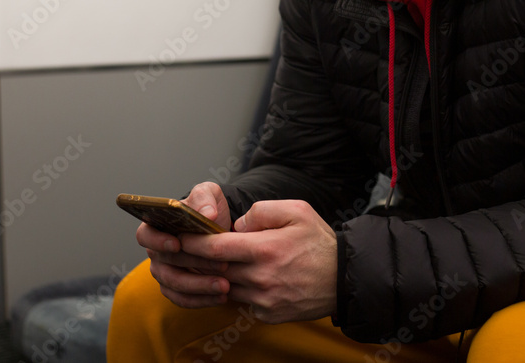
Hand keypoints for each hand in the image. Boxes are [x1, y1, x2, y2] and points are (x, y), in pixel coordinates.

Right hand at [136, 182, 231, 307]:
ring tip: (224, 286)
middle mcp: (156, 251)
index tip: (177, 244)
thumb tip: (208, 212)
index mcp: (156, 226)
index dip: (158, 241)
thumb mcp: (208, 194)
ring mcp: (164, 271)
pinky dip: (202, 300)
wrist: (222, 229)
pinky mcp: (176, 289)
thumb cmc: (209, 209)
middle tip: (222, 265)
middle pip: (166, 263)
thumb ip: (205, 198)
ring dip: (199, 287)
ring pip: (174, 284)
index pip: (145, 235)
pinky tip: (221, 297)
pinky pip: (183, 300)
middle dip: (194, 264)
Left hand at [181, 200, 337, 323]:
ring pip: (224, 289)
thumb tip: (236, 225)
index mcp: (264, 249)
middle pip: (214, 271)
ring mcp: (263, 300)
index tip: (178, 237)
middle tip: (178, 251)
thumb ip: (262, 211)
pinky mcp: (268, 314)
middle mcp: (261, 278)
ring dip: (212, 278)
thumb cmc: (319, 242)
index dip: (192, 243)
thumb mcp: (297, 211)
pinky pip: (241, 302)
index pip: (216, 249)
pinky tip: (235, 279)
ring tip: (205, 264)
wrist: (345, 279)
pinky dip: (234, 291)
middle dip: (194, 261)